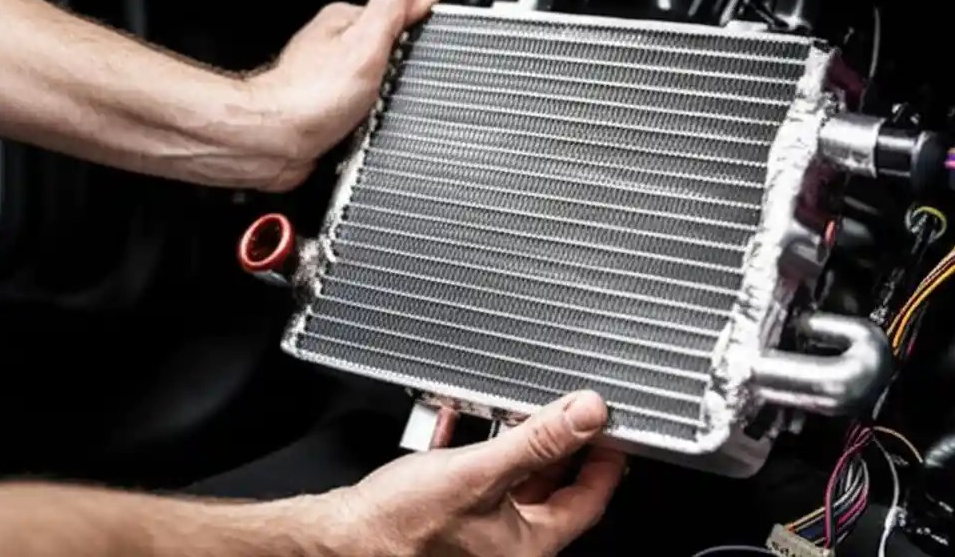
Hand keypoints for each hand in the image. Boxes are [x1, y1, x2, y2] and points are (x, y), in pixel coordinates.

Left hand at [244, 0, 440, 191]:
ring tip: (380, 108)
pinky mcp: (329, 109)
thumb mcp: (365, 42)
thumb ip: (393, 10)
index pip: (396, 13)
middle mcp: (334, 47)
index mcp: (344, 21)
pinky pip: (363, 110)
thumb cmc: (310, 96)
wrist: (274, 142)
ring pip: (377, 83)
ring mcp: (330, 78)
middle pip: (389, 51)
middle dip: (402, 70)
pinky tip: (367, 125)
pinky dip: (370, 118)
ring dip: (385, 98)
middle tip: (399, 86)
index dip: (418, 31)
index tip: (427, 50)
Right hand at [274, 391, 625, 555]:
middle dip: (560, 447)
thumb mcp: (480, 471)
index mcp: (531, 545)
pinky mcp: (454, 523)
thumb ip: (538, 440)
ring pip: (518, 484)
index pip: (591, 499)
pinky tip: (461, 426)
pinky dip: (480, 454)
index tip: (612, 427)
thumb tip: (588, 414)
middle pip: (555, 490)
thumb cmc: (401, 525)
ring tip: (516, 412)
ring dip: (519, 447)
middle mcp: (511, 547)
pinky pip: (481, 484)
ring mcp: (483, 537)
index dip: (606, 458)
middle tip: (568, 411)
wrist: (341, 539)